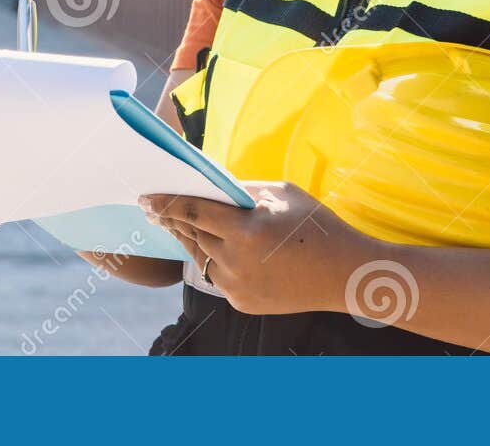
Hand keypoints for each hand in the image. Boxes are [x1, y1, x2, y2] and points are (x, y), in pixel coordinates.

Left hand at [139, 182, 376, 314]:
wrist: (344, 274)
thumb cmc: (317, 227)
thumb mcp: (282, 194)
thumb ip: (244, 191)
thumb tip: (213, 187)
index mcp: (244, 230)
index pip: (191, 212)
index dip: (165, 203)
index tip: (145, 198)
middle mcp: (234, 261)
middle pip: (191, 235)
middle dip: (171, 220)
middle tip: (154, 209)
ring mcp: (236, 286)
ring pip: (200, 258)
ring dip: (189, 240)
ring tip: (178, 226)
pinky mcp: (242, 302)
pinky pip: (218, 277)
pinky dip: (214, 260)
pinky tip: (210, 249)